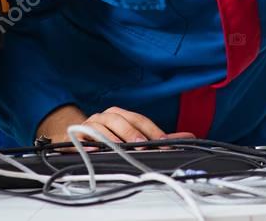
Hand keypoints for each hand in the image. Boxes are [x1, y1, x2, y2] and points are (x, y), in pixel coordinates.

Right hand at [37, 104, 194, 143]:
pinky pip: (82, 138)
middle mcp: (106, 116)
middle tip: (143, 144)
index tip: (163, 143)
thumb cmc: (110, 135)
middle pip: (120, 120)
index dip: (152, 130)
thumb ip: (158, 137)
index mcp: (121, 114)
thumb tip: (188, 136)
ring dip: (111, 137)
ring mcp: (91, 124)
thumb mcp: (134, 134)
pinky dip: (88, 144)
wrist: (78, 135)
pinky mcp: (77, 135)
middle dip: (132, 132)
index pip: (139, 119)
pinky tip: (95, 150)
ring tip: (121, 147)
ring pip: (101, 126)